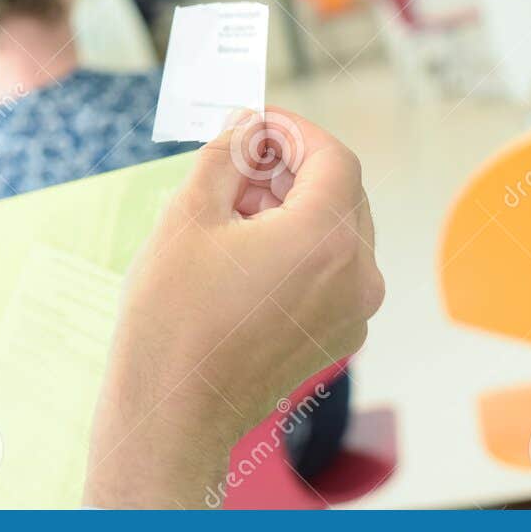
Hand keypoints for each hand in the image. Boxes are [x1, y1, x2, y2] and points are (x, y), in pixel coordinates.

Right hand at [86, 109, 383, 507]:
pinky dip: (299, 248)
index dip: (294, 130)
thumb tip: (246, 122)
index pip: (334, 157)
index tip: (255, 124)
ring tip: (229, 211)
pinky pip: (332, 272)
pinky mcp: (338, 336)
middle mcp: (358, 276)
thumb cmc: (173, 315)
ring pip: (338, 232)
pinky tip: (244, 254)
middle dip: (291, 168)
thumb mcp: (188, 215)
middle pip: (342, 192)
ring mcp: (353, 312)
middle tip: (234, 163)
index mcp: (326, 238)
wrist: (174, 409)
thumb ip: (226, 155)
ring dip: (292, 207)